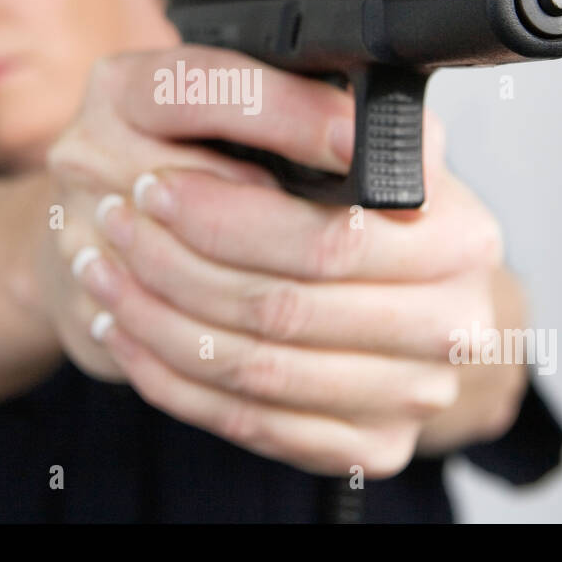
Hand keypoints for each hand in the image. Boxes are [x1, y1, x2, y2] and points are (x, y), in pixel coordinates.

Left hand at [47, 45, 528, 476]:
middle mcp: (457, 321)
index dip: (229, 217)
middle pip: (287, 310)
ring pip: (257, 371)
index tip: (157, 185)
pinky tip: (123, 329)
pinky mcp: (372, 444)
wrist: (362, 274)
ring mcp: (417, 394)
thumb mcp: (326, 131)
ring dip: (158, 318)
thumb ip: (307, 117)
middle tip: (115, 220)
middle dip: (179, 264)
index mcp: (461, 233)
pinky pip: (251, 424)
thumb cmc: (336, 195)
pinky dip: (169, 376)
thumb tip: (314, 130)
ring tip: (100, 267)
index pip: (331, 238)